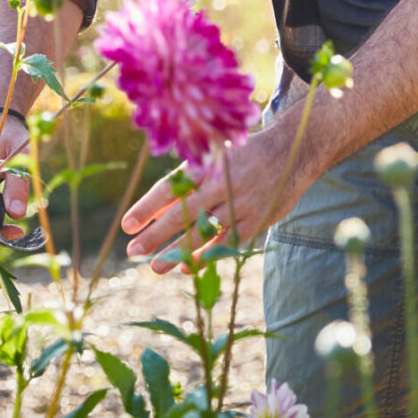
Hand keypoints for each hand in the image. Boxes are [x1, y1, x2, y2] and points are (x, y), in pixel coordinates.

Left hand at [120, 114, 308, 273]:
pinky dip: (206, 255)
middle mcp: (220, 184)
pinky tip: (187, 268)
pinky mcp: (256, 220)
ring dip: (176, 252)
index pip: (169, 188)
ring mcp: (239, 204)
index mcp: (205, 164)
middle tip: (132, 250)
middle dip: (154, 235)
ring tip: (155, 266)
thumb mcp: (215, 155)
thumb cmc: (243, 154)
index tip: (126, 225)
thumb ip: (189, 179)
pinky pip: (227, 242)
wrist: (290, 149)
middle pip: (181, 214)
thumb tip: (156, 206)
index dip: (146, 207)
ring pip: (202, 233)